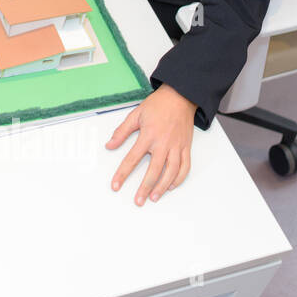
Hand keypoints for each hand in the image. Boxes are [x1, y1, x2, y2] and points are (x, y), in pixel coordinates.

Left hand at [105, 85, 197, 204]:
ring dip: (163, 187)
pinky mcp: (186, 147)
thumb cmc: (158, 105)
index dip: (122, 174)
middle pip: (154, 171)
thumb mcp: (135, 115)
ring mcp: (176, 146)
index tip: (116, 185)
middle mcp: (163, 143)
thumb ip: (121, 132)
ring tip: (154, 197)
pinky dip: (179, 179)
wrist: (180, 97)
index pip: (132, 159)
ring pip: (171, 172)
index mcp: (148, 135)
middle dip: (145, 188)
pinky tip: (171, 186)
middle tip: (138, 200)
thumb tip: (109, 145)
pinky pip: (185, 167)